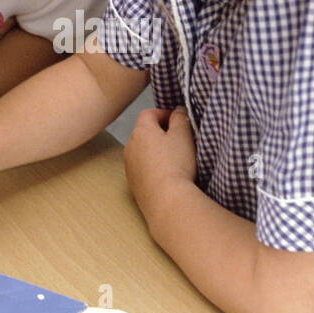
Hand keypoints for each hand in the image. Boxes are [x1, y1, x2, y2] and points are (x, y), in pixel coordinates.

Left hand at [122, 107, 197, 221]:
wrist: (166, 200)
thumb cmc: (176, 166)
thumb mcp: (183, 135)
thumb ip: (181, 119)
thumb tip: (178, 112)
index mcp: (141, 131)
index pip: (149, 113)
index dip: (164, 113)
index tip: (178, 120)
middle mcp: (130, 147)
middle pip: (144, 132)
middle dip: (160, 133)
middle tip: (180, 139)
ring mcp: (130, 167)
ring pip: (142, 151)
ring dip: (155, 151)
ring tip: (175, 159)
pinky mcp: (133, 184)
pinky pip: (142, 169)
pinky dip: (153, 167)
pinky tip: (167, 174)